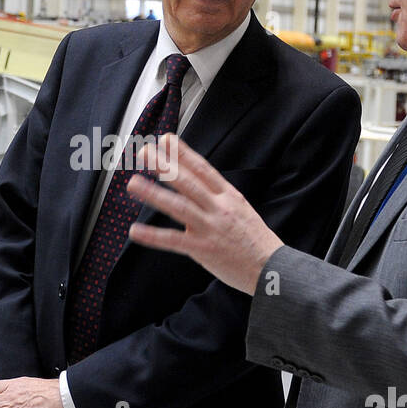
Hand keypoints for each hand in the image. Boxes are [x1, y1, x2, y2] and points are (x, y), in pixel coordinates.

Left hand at [125, 133, 283, 294]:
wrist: (272, 268)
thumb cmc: (255, 240)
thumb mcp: (241, 209)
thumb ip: (216, 198)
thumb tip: (192, 188)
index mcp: (229, 196)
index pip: (203, 169)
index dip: (184, 153)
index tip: (167, 139)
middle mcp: (219, 208)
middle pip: (188, 182)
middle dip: (165, 165)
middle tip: (145, 152)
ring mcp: (211, 228)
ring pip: (179, 207)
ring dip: (154, 194)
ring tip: (133, 183)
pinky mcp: (203, 250)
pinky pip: (173, 241)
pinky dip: (153, 236)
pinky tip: (135, 231)